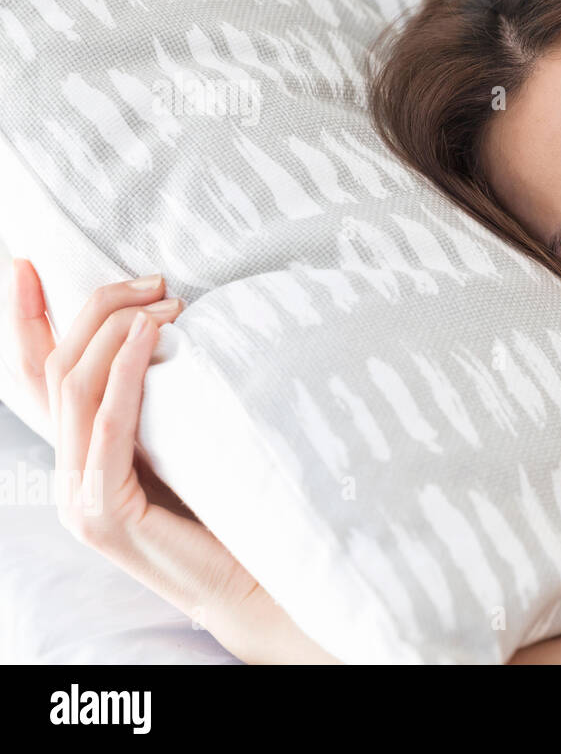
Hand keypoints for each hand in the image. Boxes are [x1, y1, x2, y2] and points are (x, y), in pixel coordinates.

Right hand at [6, 259, 338, 663]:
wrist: (251, 585)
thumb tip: (172, 325)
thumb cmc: (231, 508)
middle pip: (53, 371)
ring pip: (71, 390)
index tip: (26, 259)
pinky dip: (125, 373)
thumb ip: (162, 401)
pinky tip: (148, 338)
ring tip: (163, 301)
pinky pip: (107, 426)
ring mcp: (77, 499)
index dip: (27, 317)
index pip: (37, 377)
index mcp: (80, 458)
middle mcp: (67, 476)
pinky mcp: (102, 514)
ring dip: (115, 332)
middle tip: (150, 279)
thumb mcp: (187, 441)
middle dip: (92, 310)